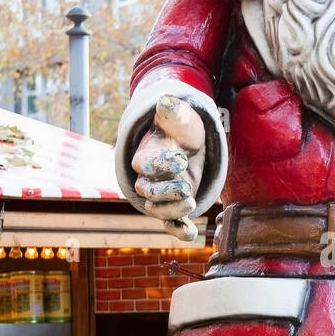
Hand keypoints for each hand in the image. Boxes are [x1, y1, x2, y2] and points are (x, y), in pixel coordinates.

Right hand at [132, 94, 205, 240]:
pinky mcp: (174, 208)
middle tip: (186, 186)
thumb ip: (172, 112)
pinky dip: (180, 231)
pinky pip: (171, 225)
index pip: (143, 164)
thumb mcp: (178, 118)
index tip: (181, 158)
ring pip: (156, 210)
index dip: (159, 164)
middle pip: (146, 191)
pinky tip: (192, 234)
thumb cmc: (179, 130)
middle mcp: (148, 179)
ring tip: (191, 201)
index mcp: (145, 155)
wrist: (186, 145)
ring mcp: (160, 196)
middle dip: (165, 192)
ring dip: (173, 211)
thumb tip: (167, 101)